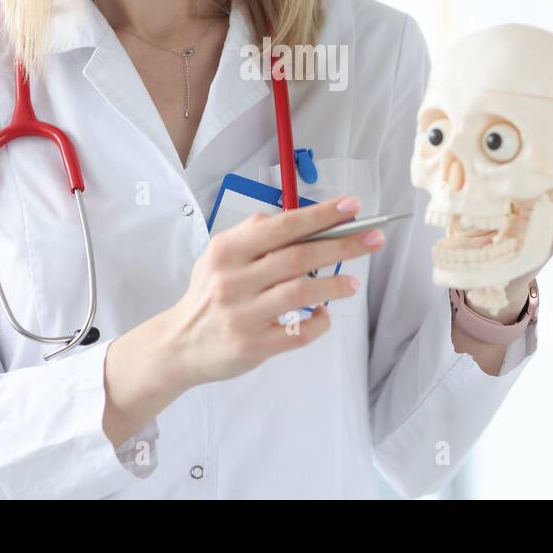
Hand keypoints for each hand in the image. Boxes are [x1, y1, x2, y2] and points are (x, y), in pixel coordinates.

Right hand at [162, 195, 382, 388]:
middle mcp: (234, 280)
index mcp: (227, 251)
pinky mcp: (253, 346)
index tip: (352, 206)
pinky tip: (325, 315)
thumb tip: (299, 219)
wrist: (179, 344)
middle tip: (373, 238)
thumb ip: (253, 235)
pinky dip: (319, 323)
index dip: (321, 215)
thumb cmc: (208, 295)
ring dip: (334, 285)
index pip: (282, 226)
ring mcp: (243, 315)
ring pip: (301, 293)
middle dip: (342, 244)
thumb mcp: (218, 256)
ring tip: (353, 283)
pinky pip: (298, 334)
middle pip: (298, 257)